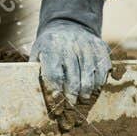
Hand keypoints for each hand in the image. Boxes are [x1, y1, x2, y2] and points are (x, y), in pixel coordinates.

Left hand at [32, 0, 112, 128]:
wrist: (69, 23)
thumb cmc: (50, 44)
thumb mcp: (37, 51)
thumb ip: (37, 70)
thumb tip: (33, 96)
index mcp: (51, 48)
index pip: (54, 76)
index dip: (56, 95)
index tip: (56, 110)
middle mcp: (70, 46)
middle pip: (73, 80)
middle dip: (72, 100)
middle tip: (70, 112)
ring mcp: (87, 46)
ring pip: (90, 77)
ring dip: (86, 94)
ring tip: (82, 103)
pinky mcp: (100, 48)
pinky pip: (103, 70)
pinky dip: (99, 83)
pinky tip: (94, 91)